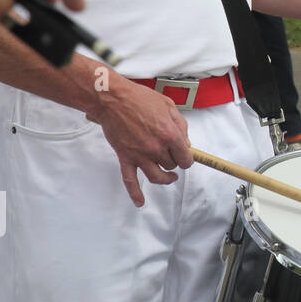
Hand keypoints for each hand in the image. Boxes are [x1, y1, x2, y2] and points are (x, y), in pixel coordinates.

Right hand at [85, 76, 191, 207]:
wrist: (113, 99)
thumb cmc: (140, 99)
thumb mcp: (169, 106)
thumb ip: (181, 126)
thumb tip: (185, 143)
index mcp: (170, 135)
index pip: (186, 158)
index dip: (187, 159)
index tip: (186, 157)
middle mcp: (156, 148)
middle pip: (171, 165)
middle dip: (174, 161)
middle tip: (171, 154)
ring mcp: (140, 155)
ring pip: (157, 177)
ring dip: (165, 178)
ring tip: (170, 177)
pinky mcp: (125, 158)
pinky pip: (130, 181)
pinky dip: (135, 194)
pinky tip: (140, 203)